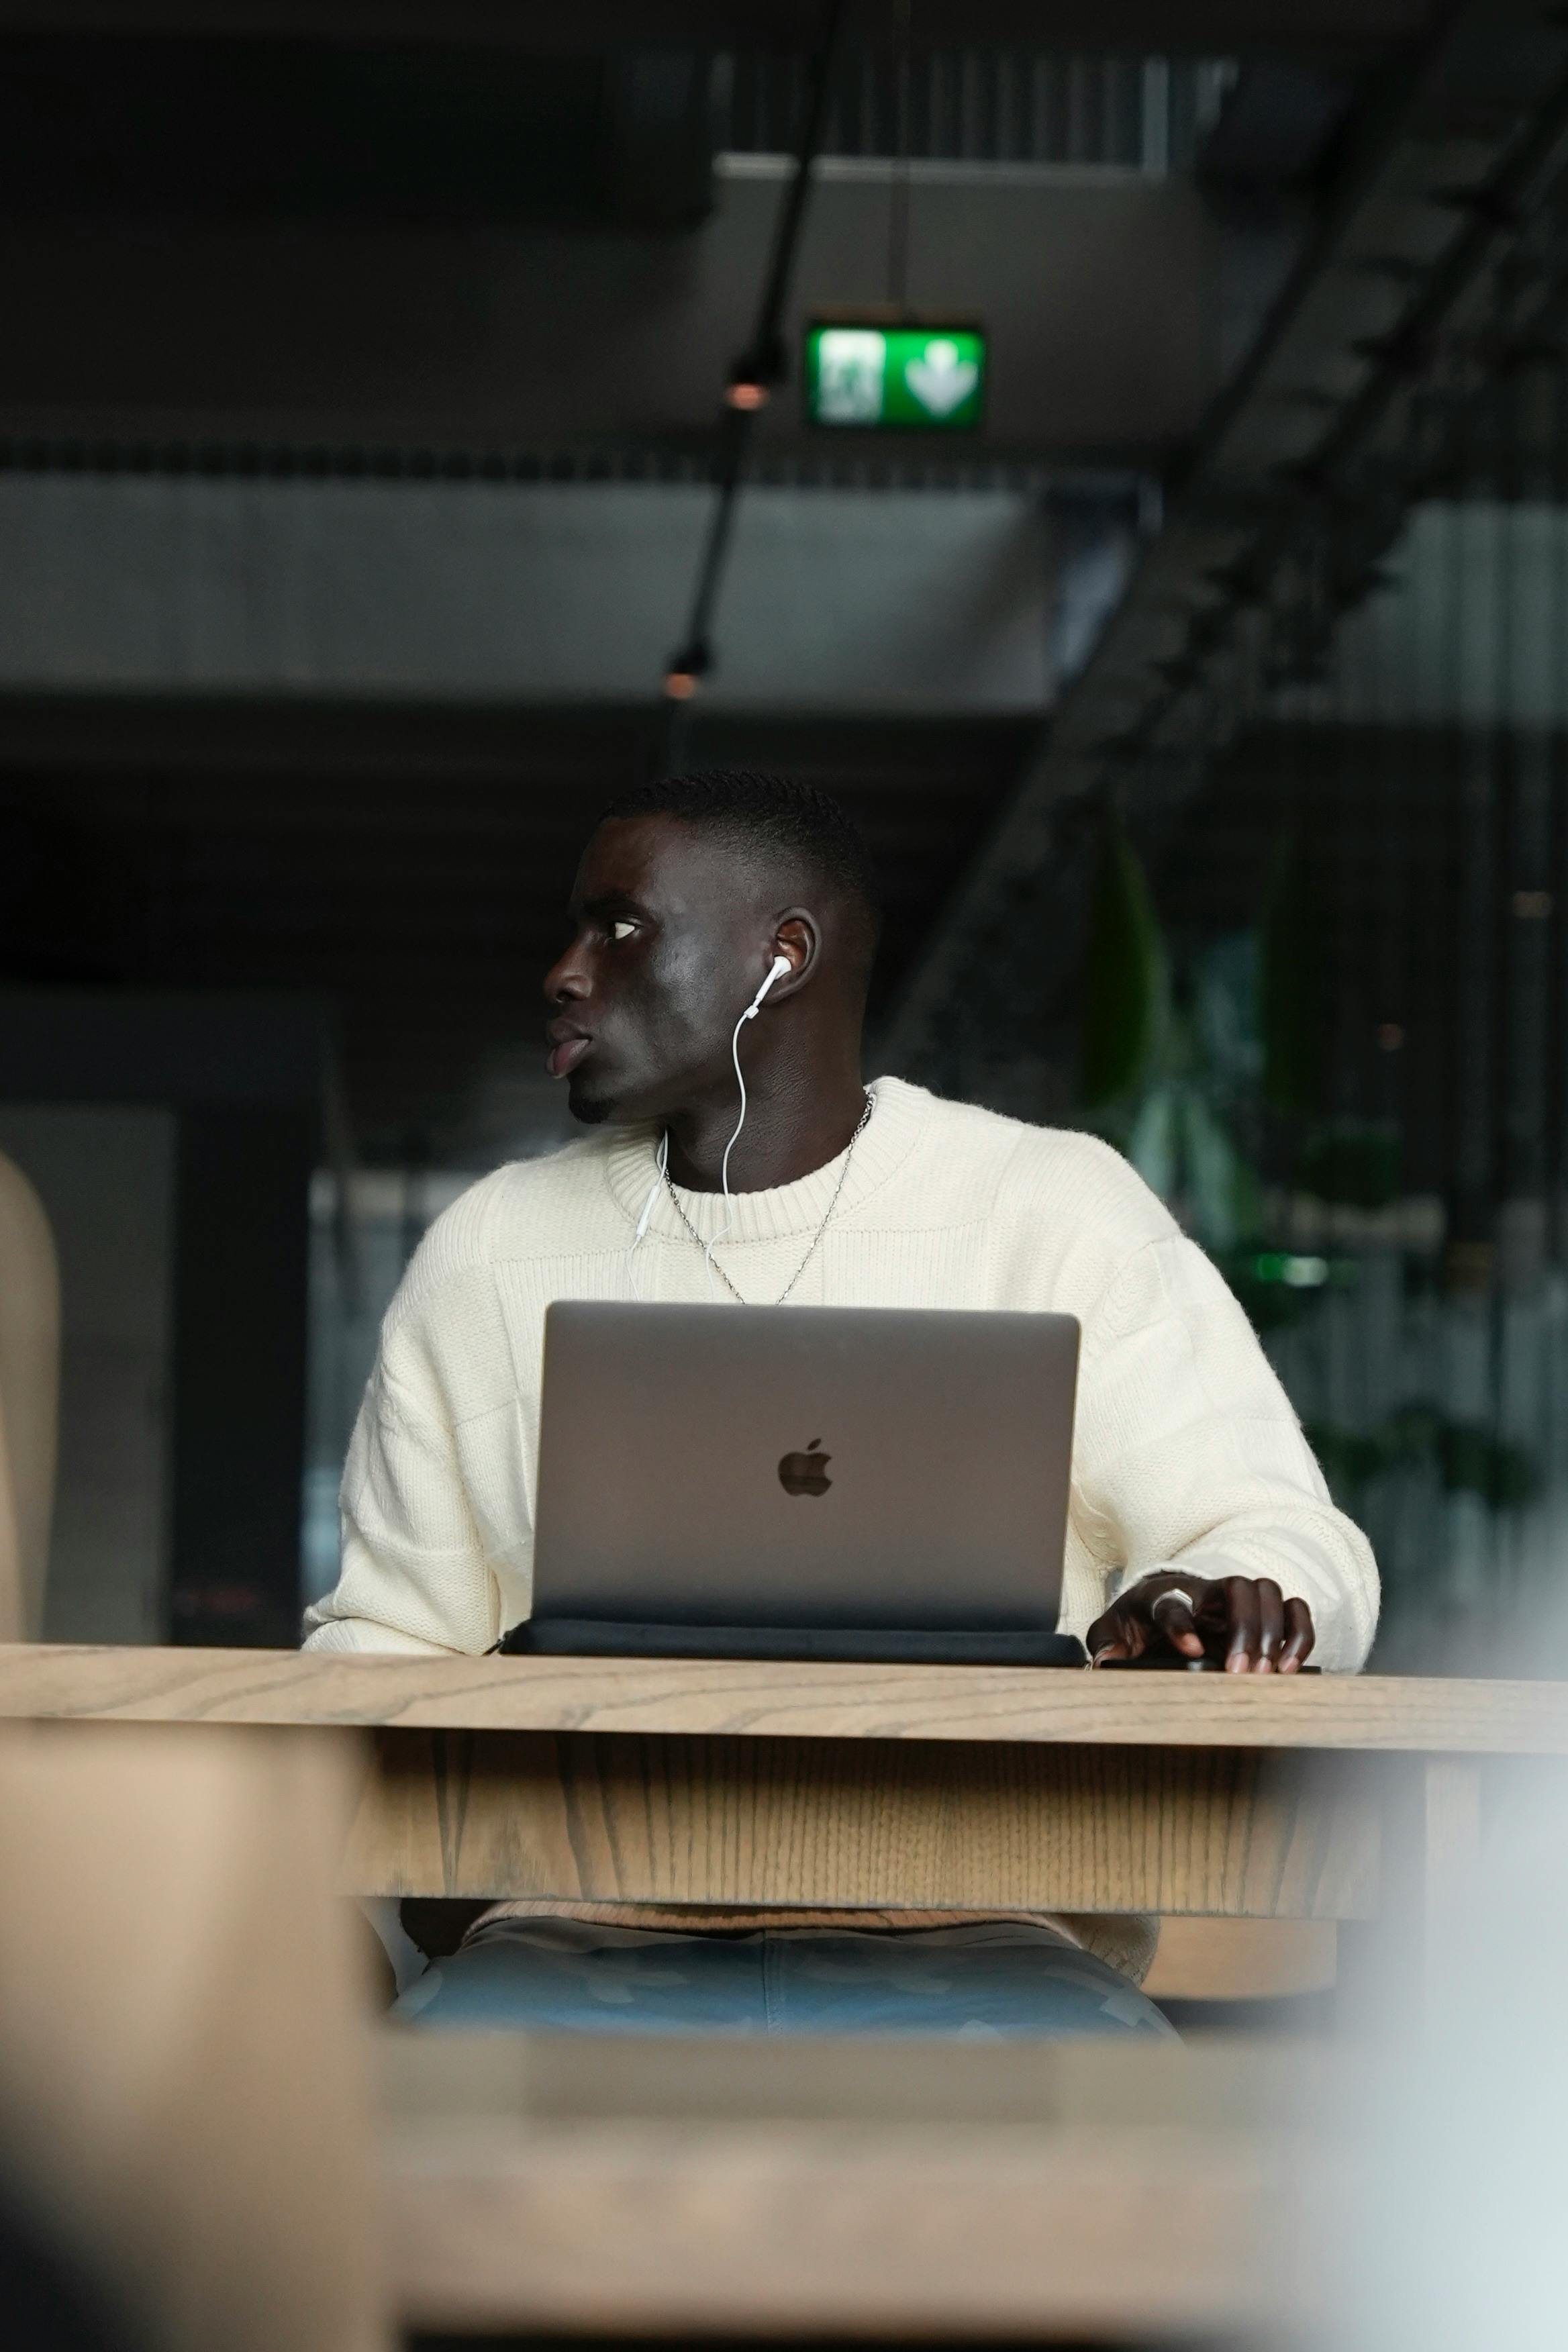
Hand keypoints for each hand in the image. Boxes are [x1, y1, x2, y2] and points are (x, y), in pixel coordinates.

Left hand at [1087, 1572, 1314, 1673]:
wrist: (1157, 1606)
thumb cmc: (1137, 1622)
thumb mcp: (1113, 1632)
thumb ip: (1106, 1644)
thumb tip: (1106, 1662)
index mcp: (1163, 1594)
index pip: (1171, 1602)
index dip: (1181, 1625)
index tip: (1193, 1653)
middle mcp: (1204, 1590)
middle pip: (1235, 1587)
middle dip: (1243, 1628)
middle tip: (1241, 1672)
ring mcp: (1236, 1599)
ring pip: (1267, 1591)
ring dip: (1274, 1631)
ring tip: (1269, 1674)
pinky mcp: (1261, 1613)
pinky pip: (1293, 1609)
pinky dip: (1299, 1635)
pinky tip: (1290, 1668)